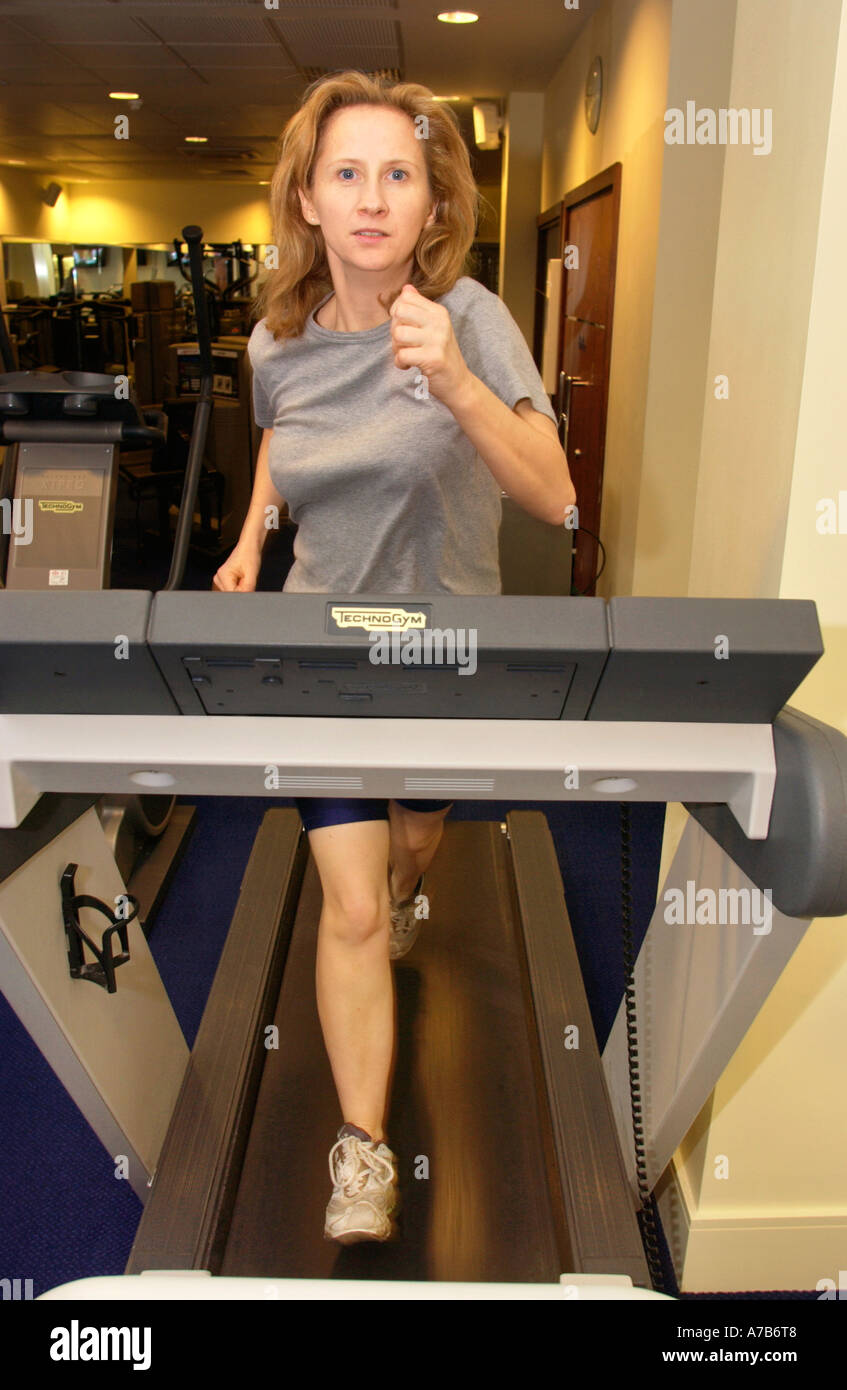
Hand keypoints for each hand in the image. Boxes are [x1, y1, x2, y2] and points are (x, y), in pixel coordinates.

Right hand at [212, 541, 261, 591]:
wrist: (249, 547)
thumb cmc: (250, 556)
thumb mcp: (252, 573)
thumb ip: (248, 589)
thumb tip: (245, 600)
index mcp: (222, 575)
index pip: (232, 595)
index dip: (243, 592)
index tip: (248, 582)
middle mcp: (218, 578)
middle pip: (232, 595)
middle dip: (242, 590)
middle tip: (246, 578)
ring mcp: (219, 580)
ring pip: (233, 593)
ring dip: (241, 588)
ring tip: (244, 577)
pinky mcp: (223, 581)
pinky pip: (233, 590)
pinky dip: (240, 587)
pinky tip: (242, 578)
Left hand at [389, 283, 472, 406]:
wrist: (458, 382)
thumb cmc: (440, 354)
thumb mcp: (433, 327)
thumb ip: (419, 308)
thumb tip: (406, 288)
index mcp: (438, 312)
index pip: (405, 298)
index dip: (397, 313)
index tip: (405, 327)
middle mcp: (439, 322)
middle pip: (399, 312)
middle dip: (394, 328)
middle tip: (403, 342)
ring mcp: (437, 340)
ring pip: (398, 333)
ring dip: (396, 348)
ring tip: (406, 354)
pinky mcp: (433, 358)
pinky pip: (402, 355)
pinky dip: (400, 363)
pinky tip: (409, 366)